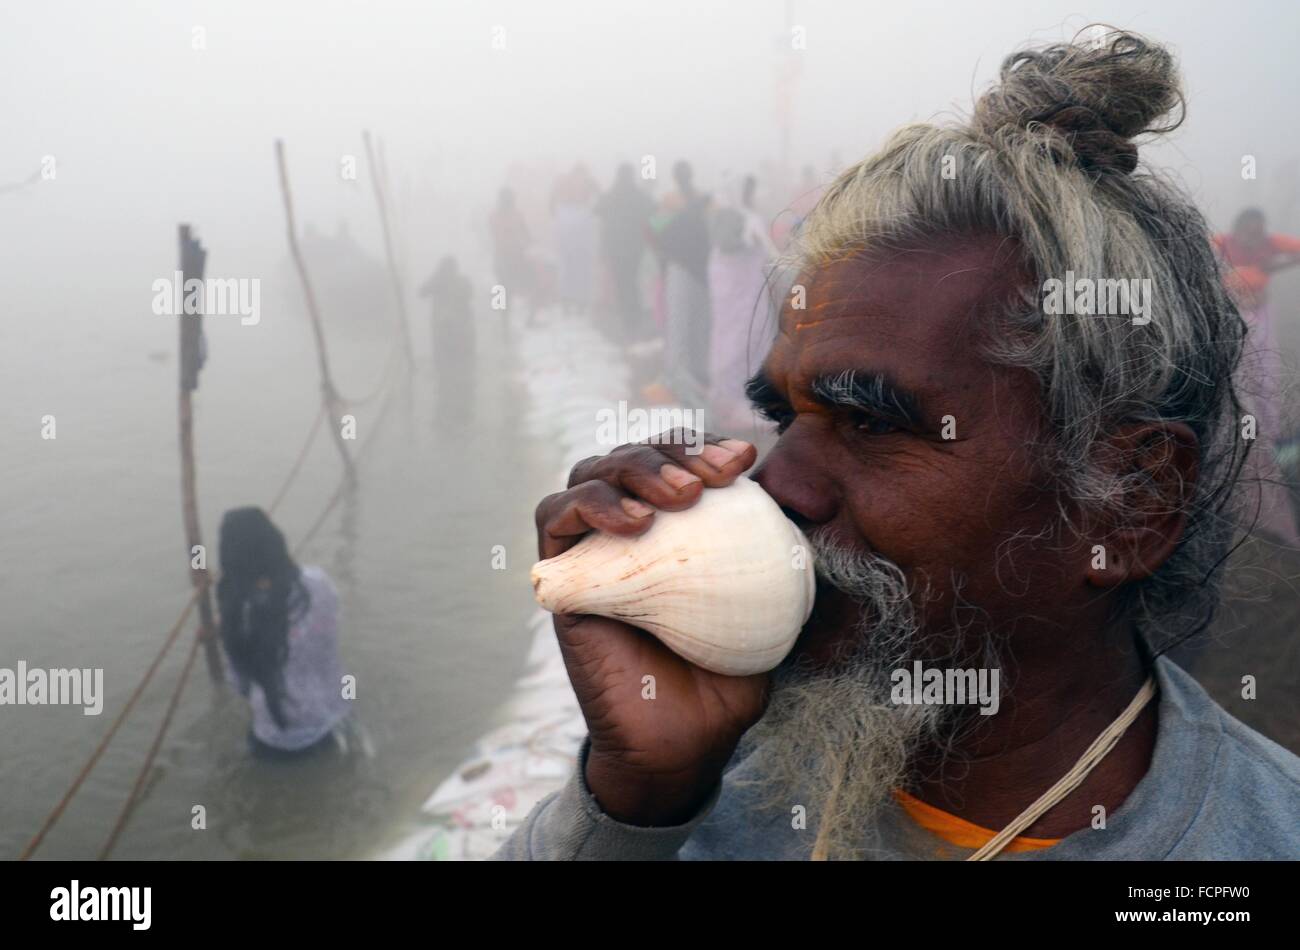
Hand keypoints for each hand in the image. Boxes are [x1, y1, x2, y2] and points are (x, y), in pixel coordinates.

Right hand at [535, 431, 767, 824]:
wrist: (682, 743)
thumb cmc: (724, 677)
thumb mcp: (765, 607)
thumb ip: (774, 558)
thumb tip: (807, 511)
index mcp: (670, 529)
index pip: (675, 460)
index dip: (702, 446)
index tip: (744, 459)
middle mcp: (624, 531)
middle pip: (630, 455)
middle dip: (670, 451)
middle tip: (709, 478)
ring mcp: (588, 551)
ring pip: (590, 473)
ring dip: (633, 469)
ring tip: (678, 496)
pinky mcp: (560, 578)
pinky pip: (555, 518)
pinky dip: (591, 505)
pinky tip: (636, 523)